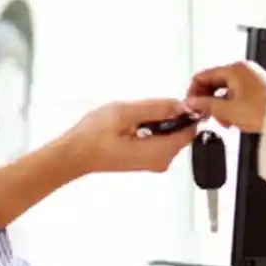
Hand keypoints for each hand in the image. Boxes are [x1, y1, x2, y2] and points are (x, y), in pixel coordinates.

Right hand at [58, 98, 196, 174]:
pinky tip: (132, 127)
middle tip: (141, 111)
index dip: (184, 112)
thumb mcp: (125, 113)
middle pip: (182, 131)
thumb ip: (155, 108)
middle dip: (169, 116)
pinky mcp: (149, 159)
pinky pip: (161, 138)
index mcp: (158, 152)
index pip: (190, 129)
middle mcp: (161, 161)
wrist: (75, 154)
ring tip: (133, 119)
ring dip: (158, 121)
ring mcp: (156, 162)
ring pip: (171, 133)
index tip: (166, 103)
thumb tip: (179, 104)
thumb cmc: (92, 137)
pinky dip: (152, 128)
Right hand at [184, 60, 265, 132]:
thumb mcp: (228, 111)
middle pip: (214, 82)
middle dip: (209, 101)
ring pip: (225, 89)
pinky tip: (235, 118)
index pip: (203, 76)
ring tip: (225, 120)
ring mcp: (251, 76)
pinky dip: (232, 105)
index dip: (194, 92)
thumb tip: (191, 103)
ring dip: (220, 105)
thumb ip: (205, 105)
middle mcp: (243, 68)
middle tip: (207, 116)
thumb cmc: (264, 112)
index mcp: (234, 68)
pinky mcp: (258, 86)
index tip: (192, 107)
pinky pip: (237, 93)